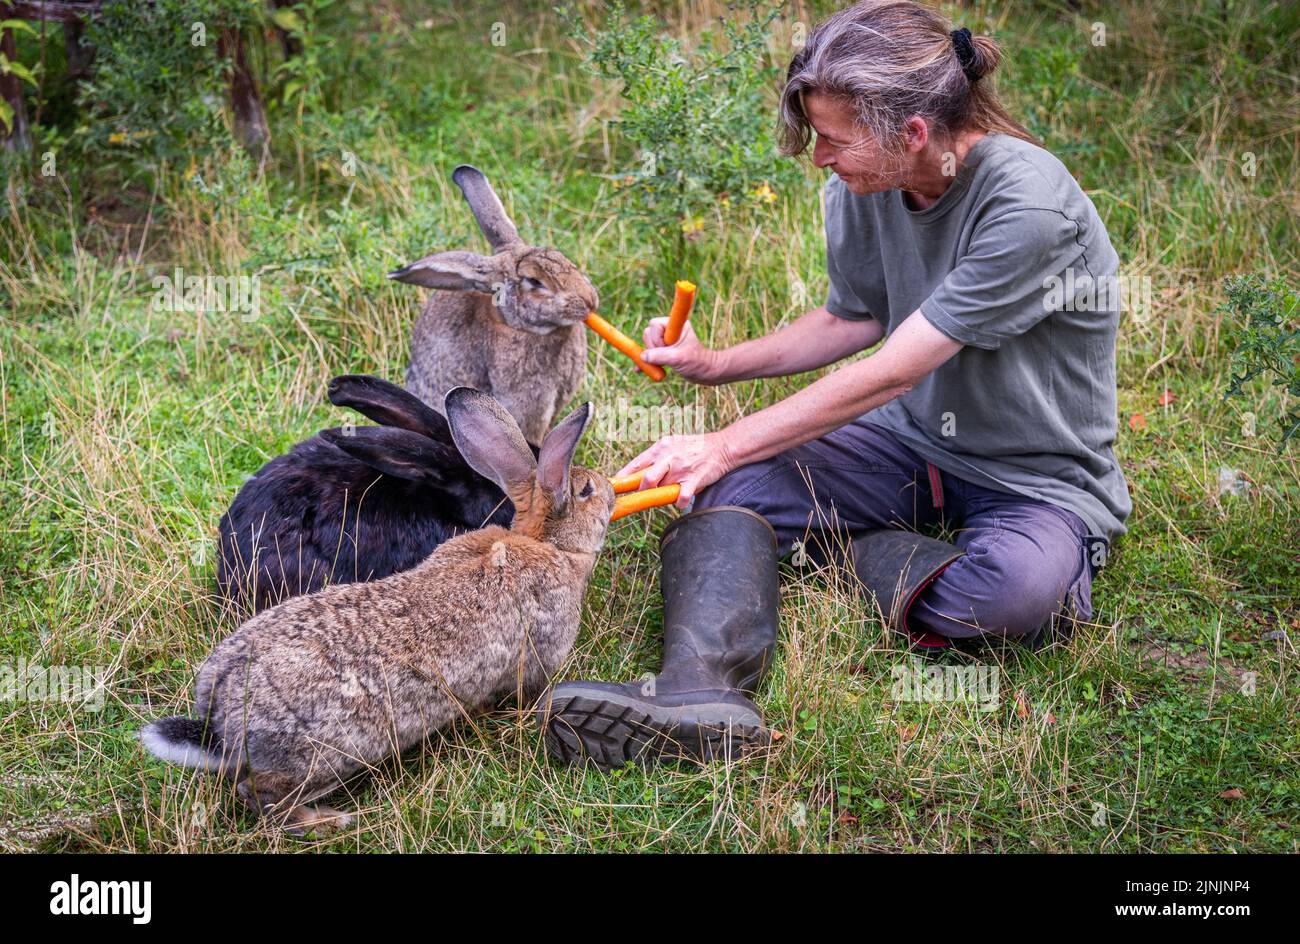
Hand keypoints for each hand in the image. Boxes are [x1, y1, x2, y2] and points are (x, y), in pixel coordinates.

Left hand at [615, 432, 733, 508]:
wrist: (722, 447)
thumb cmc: (693, 448)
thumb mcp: (671, 445)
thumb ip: (655, 459)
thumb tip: (637, 474)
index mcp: (660, 448)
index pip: (635, 465)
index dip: (622, 478)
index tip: (613, 488)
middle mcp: (668, 457)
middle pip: (646, 479)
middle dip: (643, 490)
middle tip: (644, 494)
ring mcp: (681, 469)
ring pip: (663, 488)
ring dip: (663, 494)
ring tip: (670, 490)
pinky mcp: (694, 479)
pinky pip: (681, 497)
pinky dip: (679, 502)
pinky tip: (681, 500)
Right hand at [640, 317, 725, 384]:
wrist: (706, 373)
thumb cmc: (697, 363)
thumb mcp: (678, 359)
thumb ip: (660, 356)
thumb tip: (642, 356)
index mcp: (675, 325)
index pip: (654, 324)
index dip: (656, 337)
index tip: (667, 347)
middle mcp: (670, 330)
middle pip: (648, 333)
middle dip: (652, 348)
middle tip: (665, 357)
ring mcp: (666, 341)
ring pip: (647, 345)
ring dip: (650, 357)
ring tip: (664, 365)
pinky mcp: (664, 352)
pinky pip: (649, 354)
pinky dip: (646, 362)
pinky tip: (641, 370)